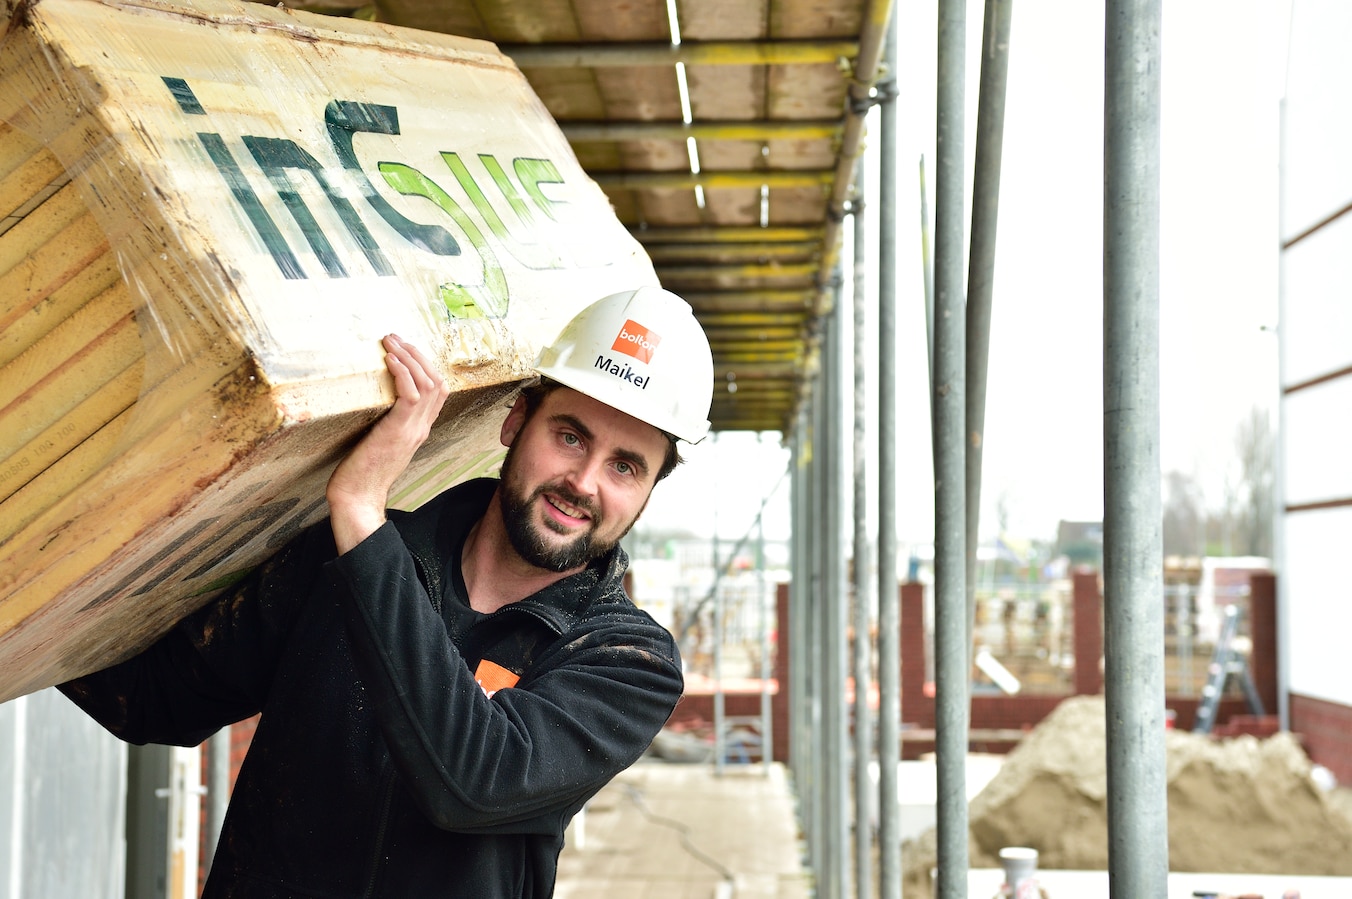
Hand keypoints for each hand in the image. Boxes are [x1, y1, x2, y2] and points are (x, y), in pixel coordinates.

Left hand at [327, 334, 450, 552]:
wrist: (357, 499)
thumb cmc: (361, 473)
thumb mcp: (380, 442)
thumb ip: (386, 423)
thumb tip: (373, 400)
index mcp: (419, 429)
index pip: (438, 390)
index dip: (424, 364)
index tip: (403, 348)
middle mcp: (421, 427)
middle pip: (437, 381)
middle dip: (418, 354)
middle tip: (395, 338)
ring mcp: (412, 430)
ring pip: (427, 383)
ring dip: (409, 357)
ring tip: (391, 342)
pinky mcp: (397, 431)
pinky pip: (410, 395)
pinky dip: (402, 374)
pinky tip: (389, 361)